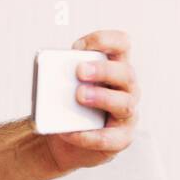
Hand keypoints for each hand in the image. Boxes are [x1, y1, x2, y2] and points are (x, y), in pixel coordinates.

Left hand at [42, 30, 139, 172]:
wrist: (65, 139)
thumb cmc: (69, 106)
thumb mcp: (65, 86)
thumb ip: (64, 78)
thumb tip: (53, 77)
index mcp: (114, 67)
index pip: (122, 44)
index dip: (104, 40)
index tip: (78, 47)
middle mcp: (126, 88)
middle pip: (126, 73)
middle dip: (103, 70)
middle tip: (79, 71)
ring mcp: (127, 114)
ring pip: (124, 103)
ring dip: (102, 97)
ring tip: (79, 96)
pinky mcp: (121, 138)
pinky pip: (109, 138)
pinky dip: (88, 136)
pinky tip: (72, 132)